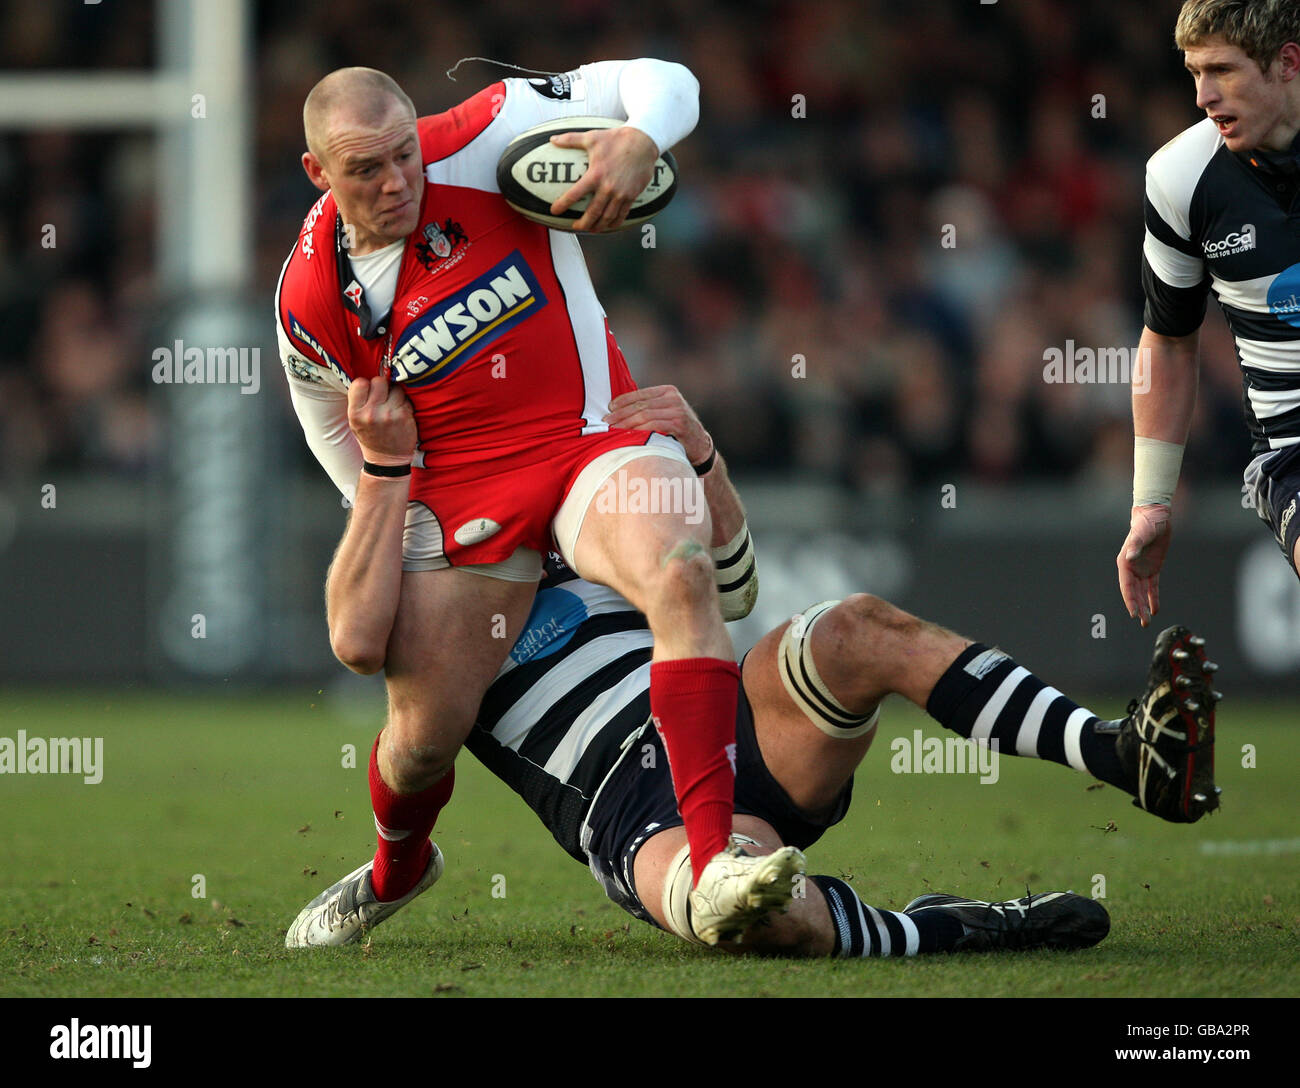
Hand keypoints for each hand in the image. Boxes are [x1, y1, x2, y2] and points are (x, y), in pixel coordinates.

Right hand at [348, 374, 416, 466]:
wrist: (387, 460)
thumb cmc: (371, 437)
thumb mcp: (355, 422)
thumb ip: (359, 401)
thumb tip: (368, 378)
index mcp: (355, 414)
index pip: (360, 383)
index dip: (366, 384)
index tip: (370, 391)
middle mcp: (371, 413)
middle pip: (379, 381)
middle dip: (382, 386)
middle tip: (383, 396)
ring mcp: (389, 414)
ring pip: (395, 388)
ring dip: (395, 394)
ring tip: (392, 405)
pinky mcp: (405, 416)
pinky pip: (406, 398)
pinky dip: (404, 402)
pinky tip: (400, 412)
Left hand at [549, 125, 657, 232]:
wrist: (643, 142)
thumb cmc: (617, 139)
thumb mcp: (592, 138)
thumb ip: (571, 139)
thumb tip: (553, 139)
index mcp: (595, 174)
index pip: (574, 194)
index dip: (562, 204)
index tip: (554, 211)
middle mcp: (607, 187)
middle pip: (592, 213)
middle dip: (582, 223)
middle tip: (575, 226)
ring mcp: (621, 194)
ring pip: (607, 217)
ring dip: (598, 226)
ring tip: (591, 229)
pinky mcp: (632, 196)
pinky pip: (622, 214)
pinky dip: (614, 223)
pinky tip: (608, 225)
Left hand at [603, 384, 711, 464]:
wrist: (700, 446)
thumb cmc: (677, 430)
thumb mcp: (666, 413)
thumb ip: (649, 407)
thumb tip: (618, 409)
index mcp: (668, 391)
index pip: (640, 394)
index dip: (623, 400)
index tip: (609, 408)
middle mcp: (674, 398)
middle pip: (641, 405)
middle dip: (621, 413)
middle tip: (606, 421)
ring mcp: (678, 410)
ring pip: (645, 414)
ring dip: (627, 423)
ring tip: (614, 429)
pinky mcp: (679, 424)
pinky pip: (653, 425)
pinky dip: (639, 430)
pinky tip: (628, 435)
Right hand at [1117, 503, 1172, 626]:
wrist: (1156, 517)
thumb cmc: (1146, 524)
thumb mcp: (1141, 534)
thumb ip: (1135, 546)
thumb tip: (1130, 557)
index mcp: (1125, 562)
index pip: (1126, 586)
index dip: (1129, 600)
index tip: (1134, 613)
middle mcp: (1131, 569)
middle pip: (1133, 592)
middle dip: (1137, 607)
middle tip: (1142, 622)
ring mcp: (1141, 570)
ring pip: (1142, 592)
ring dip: (1144, 606)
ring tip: (1147, 621)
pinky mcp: (1153, 569)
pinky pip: (1152, 587)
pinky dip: (1153, 598)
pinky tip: (1155, 609)